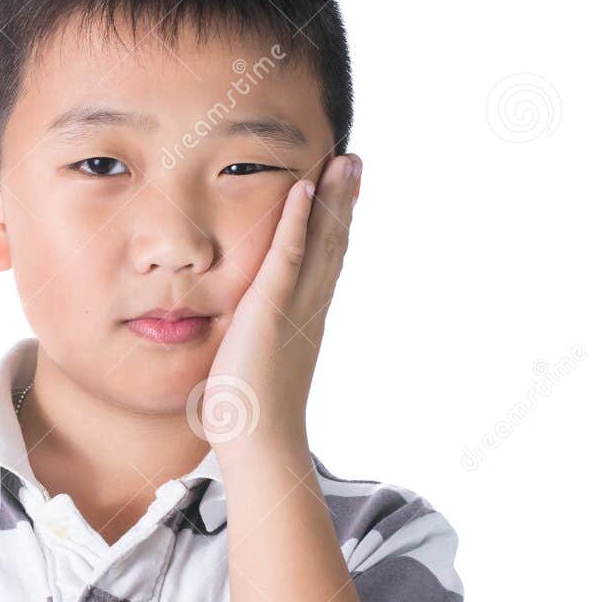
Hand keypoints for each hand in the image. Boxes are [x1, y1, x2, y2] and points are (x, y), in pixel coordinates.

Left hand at [199, 153, 361, 461]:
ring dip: (331, 197)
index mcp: (305, 318)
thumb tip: (247, 339)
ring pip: (322, 241)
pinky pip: (286, 256)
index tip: (342, 190)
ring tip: (343, 160)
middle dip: (344, 200)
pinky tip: (301, 187)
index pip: (325, 261)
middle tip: (354, 160)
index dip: (335, 223)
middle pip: (334, 242)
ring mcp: (295, 306)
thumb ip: (258, 342)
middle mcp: (309, 307)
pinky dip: (296, 220)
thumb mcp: (257, 364)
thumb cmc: (250, 415)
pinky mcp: (271, 309)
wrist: (259, 441)